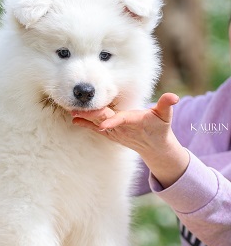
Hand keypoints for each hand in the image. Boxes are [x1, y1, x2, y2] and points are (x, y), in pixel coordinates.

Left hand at [72, 93, 189, 188]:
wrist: (155, 148)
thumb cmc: (160, 128)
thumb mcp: (166, 115)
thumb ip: (167, 104)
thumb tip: (174, 96)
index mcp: (133, 121)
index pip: (121, 120)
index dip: (112, 122)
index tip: (102, 125)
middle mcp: (121, 128)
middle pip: (104, 120)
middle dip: (91, 116)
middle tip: (77, 110)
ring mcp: (115, 132)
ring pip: (97, 124)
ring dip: (85, 119)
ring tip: (72, 113)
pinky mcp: (111, 134)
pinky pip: (96, 128)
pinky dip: (86, 124)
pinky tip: (75, 119)